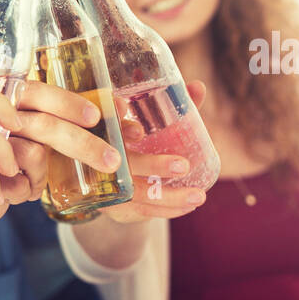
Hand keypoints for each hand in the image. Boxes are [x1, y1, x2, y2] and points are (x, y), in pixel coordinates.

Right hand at [0, 79, 126, 203]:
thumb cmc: (3, 154)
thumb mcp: (28, 133)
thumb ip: (66, 121)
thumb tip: (127, 119)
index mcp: (5, 98)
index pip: (37, 91)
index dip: (67, 102)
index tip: (95, 116)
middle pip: (45, 125)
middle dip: (84, 145)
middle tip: (113, 161)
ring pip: (34, 155)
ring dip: (41, 175)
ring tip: (33, 183)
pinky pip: (18, 183)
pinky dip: (24, 191)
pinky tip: (16, 192)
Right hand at [99, 80, 210, 224]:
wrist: (99, 174)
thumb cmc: (129, 140)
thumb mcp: (143, 120)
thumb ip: (171, 106)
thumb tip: (198, 87)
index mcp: (105, 132)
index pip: (109, 128)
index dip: (122, 129)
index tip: (138, 130)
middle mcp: (101, 160)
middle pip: (124, 164)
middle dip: (154, 166)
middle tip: (183, 166)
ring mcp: (106, 187)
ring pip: (136, 194)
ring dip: (169, 197)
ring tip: (199, 196)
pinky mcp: (113, 206)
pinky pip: (140, 211)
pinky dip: (166, 210)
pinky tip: (187, 207)